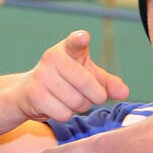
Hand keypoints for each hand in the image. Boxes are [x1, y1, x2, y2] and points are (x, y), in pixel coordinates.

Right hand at [10, 30, 128, 122]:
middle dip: (95, 96)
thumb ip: (107, 83)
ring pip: (76, 101)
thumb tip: (124, 92)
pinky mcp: (35, 95)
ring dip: (79, 107)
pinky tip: (58, 107)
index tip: (84, 38)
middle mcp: (52, 58)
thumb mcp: (87, 76)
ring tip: (69, 100)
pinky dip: (66, 115)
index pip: (74, 42)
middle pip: (86, 84)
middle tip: (90, 97)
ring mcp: (42, 76)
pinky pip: (63, 113)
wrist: (28, 93)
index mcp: (67, 49)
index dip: (79, 40)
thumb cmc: (64, 81)